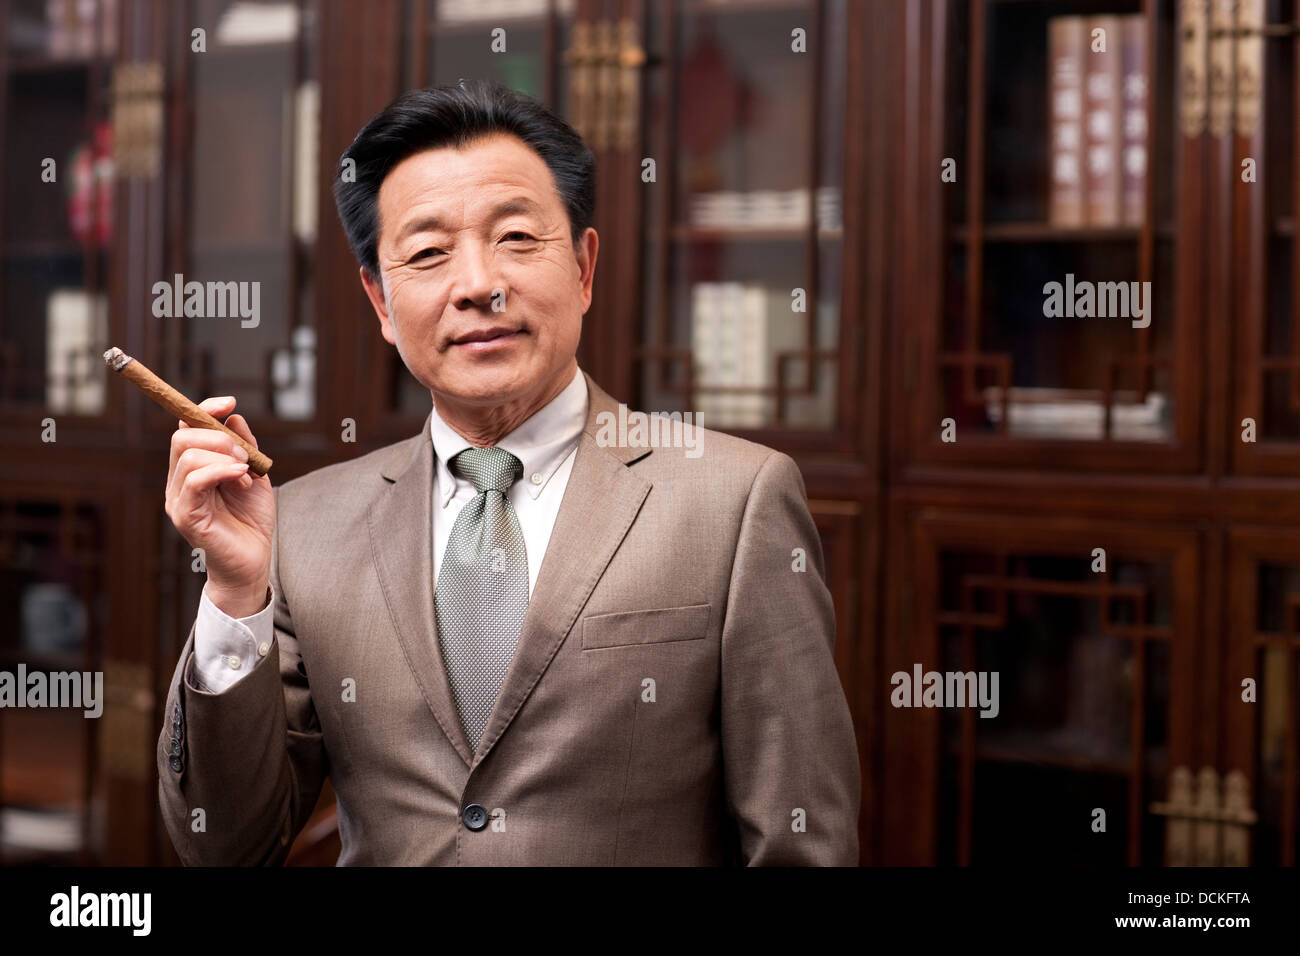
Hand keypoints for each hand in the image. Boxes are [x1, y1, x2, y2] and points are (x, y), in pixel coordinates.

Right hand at [164, 396, 274, 616]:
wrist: (253, 562)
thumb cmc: (251, 521)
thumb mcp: (254, 474)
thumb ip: (244, 446)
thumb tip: (234, 415)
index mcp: (193, 469)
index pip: (185, 428)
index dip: (204, 410)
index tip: (228, 403)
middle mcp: (180, 482)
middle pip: (181, 437)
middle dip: (217, 437)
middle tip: (245, 455)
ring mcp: (178, 499)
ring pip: (188, 456)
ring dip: (224, 456)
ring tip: (246, 473)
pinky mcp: (185, 516)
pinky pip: (194, 481)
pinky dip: (220, 471)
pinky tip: (240, 478)